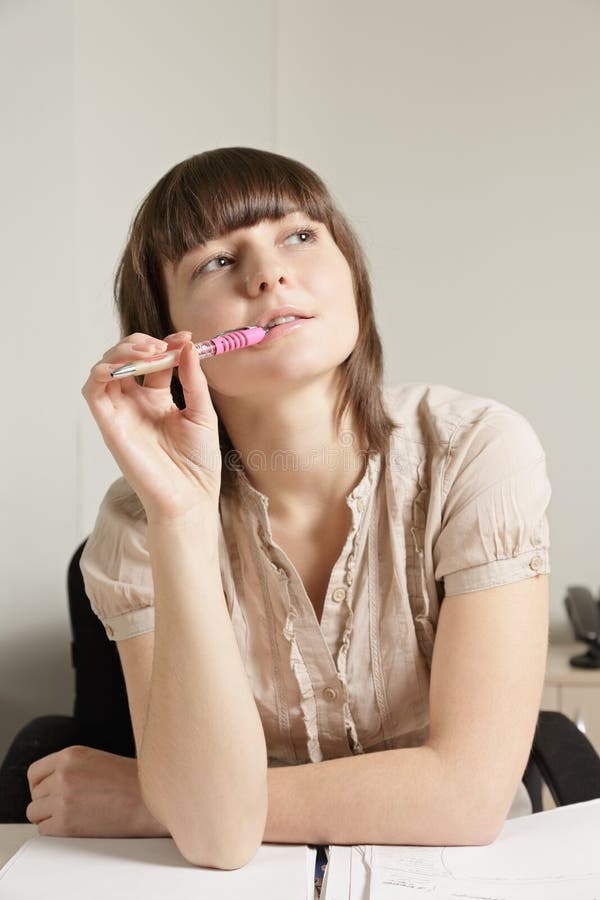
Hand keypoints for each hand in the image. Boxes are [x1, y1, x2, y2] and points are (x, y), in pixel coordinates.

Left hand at [26, 745, 168, 837]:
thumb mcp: (99, 760)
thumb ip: (72, 768)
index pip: (35, 772)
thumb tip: (50, 784)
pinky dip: (56, 832)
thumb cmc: (133, 782)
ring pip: (35, 813)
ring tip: (72, 817)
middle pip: (35, 795)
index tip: (47, 793)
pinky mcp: (65, 823)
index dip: (39, 785)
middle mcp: (63, 774)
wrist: (150, 802)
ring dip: (49, 817)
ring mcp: (62, 798)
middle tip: (67, 807)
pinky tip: (76, 826)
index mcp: (71, 754)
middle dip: (48, 802)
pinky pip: (44, 831)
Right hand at [82, 331, 221, 519]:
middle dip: (142, 343)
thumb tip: (186, 344)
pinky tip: (121, 367)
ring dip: (122, 352)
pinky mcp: (109, 425)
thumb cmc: (198, 463)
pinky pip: (93, 391)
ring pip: (105, 368)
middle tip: (164, 347)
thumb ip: (192, 379)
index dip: (165, 344)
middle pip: (125, 358)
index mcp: (157, 399)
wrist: (190, 498)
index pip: (152, 360)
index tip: (185, 337)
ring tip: (148, 352)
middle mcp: (135, 403)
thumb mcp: (202, 413)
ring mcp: (121, 413)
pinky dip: (101, 371)